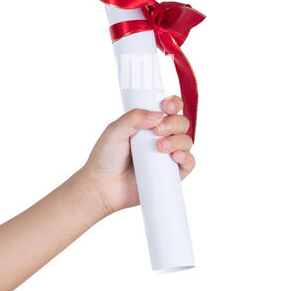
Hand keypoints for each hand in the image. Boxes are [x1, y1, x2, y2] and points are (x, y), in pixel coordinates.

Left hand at [78, 95, 195, 216]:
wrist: (101, 186)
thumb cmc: (105, 157)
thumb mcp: (114, 132)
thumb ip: (133, 118)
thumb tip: (158, 114)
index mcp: (148, 124)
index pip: (170, 108)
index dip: (173, 104)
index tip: (166, 106)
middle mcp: (160, 137)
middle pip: (181, 123)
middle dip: (174, 123)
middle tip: (158, 131)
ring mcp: (166, 156)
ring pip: (186, 141)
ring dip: (178, 141)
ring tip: (160, 147)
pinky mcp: (171, 174)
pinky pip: (188, 164)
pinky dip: (187, 158)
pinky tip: (176, 157)